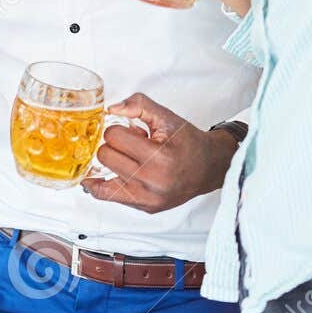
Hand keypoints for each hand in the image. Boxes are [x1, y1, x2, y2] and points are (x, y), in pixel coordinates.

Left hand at [80, 94, 238, 213]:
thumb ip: (138, 105)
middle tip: (131, 144)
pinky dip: (103, 183)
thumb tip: (112, 109)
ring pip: (101, 176)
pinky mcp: (145, 207)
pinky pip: (107, 196)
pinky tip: (107, 174)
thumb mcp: (166, 116)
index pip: (113, 136)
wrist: (210, 167)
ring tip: (131, 159)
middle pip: (105, 156)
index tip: (131, 130)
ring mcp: (147, 198)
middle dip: (114, 145)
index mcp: (159, 157)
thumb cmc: (188, 142)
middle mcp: (152, 182)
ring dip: (112, 163)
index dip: (118, 128)